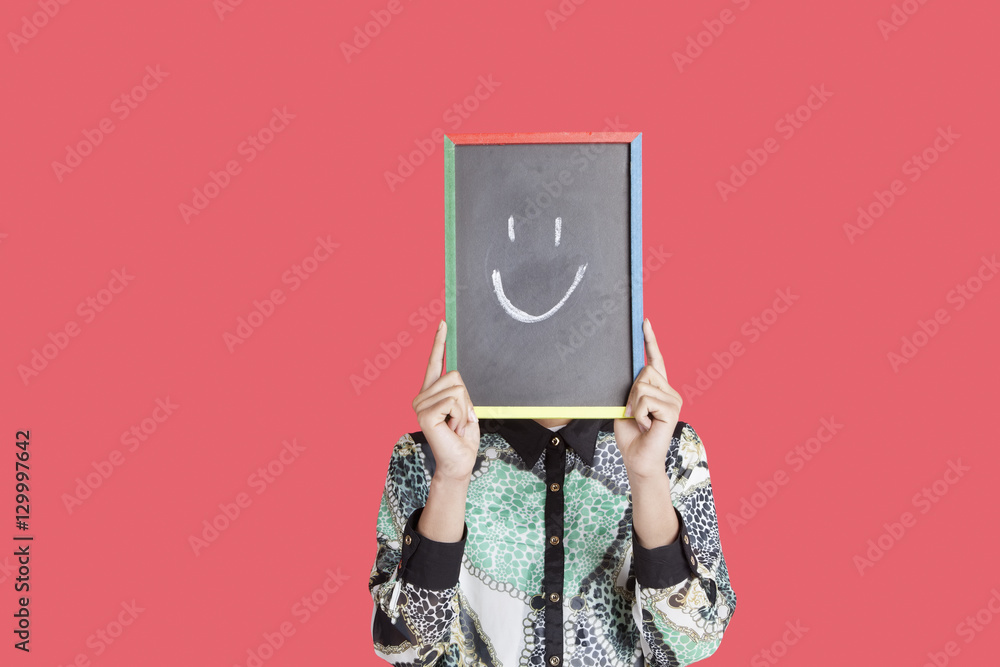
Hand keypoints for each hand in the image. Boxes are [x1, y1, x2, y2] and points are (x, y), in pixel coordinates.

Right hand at [412, 321, 479, 482]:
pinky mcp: (425, 414)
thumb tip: (455, 375)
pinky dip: (461, 415)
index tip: (443, 324)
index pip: (434, 363)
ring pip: (456, 389)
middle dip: (465, 399)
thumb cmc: (463, 438)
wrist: (459, 463)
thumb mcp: (465, 409)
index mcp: (430, 393)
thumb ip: (458, 391)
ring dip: (464, 409)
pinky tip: (452, 428)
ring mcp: (420, 405)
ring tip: (455, 425)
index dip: (439, 343)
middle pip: (454, 376)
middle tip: (459, 420)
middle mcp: (421, 396)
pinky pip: (454, 400)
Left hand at [614, 319, 682, 479]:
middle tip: (634, 413)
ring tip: (641, 421)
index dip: (650, 340)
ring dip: (633, 405)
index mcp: (658, 389)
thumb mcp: (627, 405)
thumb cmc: (631, 435)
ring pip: (642, 385)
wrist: (638, 459)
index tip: (645, 322)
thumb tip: (633, 373)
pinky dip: (638, 413)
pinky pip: (645, 399)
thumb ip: (632, 388)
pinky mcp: (672, 409)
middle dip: (631, 392)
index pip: (656, 360)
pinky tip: (646, 425)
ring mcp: (674, 399)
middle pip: (644, 371)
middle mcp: (670, 391)